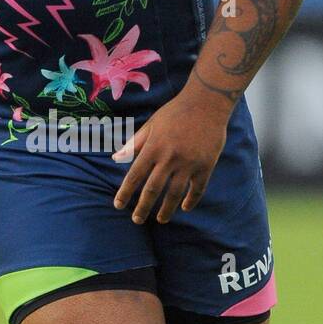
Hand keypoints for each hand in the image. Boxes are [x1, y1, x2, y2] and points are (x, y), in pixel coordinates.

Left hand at [112, 85, 228, 223]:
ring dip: (166, 210)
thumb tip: (115, 158)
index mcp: (153, 147)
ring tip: (160, 220)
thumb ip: (134, 143)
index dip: (125, 192)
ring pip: (175, 194)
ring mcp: (189, 163)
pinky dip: (191, 200)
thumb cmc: (175, 112)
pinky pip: (198, 189)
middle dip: (143, 208)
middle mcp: (169, 158)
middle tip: (137, 220)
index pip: (134, 175)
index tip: (118, 205)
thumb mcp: (151, 124)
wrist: (207, 103)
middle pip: (153, 189)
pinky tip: (184, 208)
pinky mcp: (206, 166)